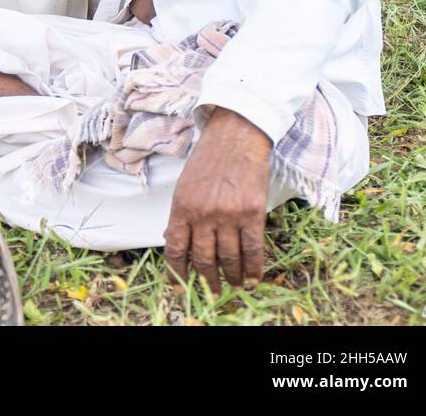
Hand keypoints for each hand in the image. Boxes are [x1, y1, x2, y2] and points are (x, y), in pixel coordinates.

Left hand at [164, 106, 271, 293]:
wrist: (237, 134)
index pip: (176, 249)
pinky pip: (252, 250)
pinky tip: (253, 278)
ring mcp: (228, 215)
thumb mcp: (185, 184)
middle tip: (213, 291)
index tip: (182, 287)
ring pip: (229, 258)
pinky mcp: (252, 213)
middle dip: (208, 280)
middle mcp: (203, 214)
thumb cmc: (209, 157)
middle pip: (204, 259)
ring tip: (235, 284)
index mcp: (182, 206)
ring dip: (232, 277)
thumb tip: (172, 241)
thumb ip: (181, 213)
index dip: (178, 273)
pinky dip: (253, 268)